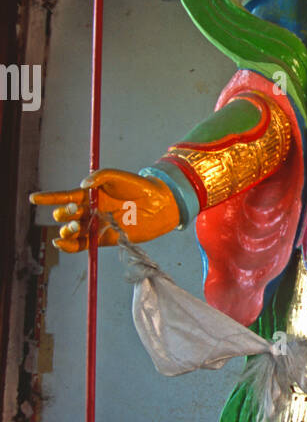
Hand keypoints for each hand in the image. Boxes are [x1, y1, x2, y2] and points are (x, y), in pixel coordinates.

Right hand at [30, 170, 180, 252]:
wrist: (158, 204)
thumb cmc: (139, 186)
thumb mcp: (117, 176)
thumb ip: (98, 177)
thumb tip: (80, 187)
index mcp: (91, 194)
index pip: (64, 196)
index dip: (48, 198)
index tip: (33, 199)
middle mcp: (91, 210)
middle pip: (67, 215)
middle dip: (63, 214)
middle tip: (73, 211)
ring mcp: (97, 225)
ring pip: (72, 231)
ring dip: (65, 230)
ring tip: (71, 227)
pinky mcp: (105, 238)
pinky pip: (83, 244)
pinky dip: (70, 245)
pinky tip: (60, 242)